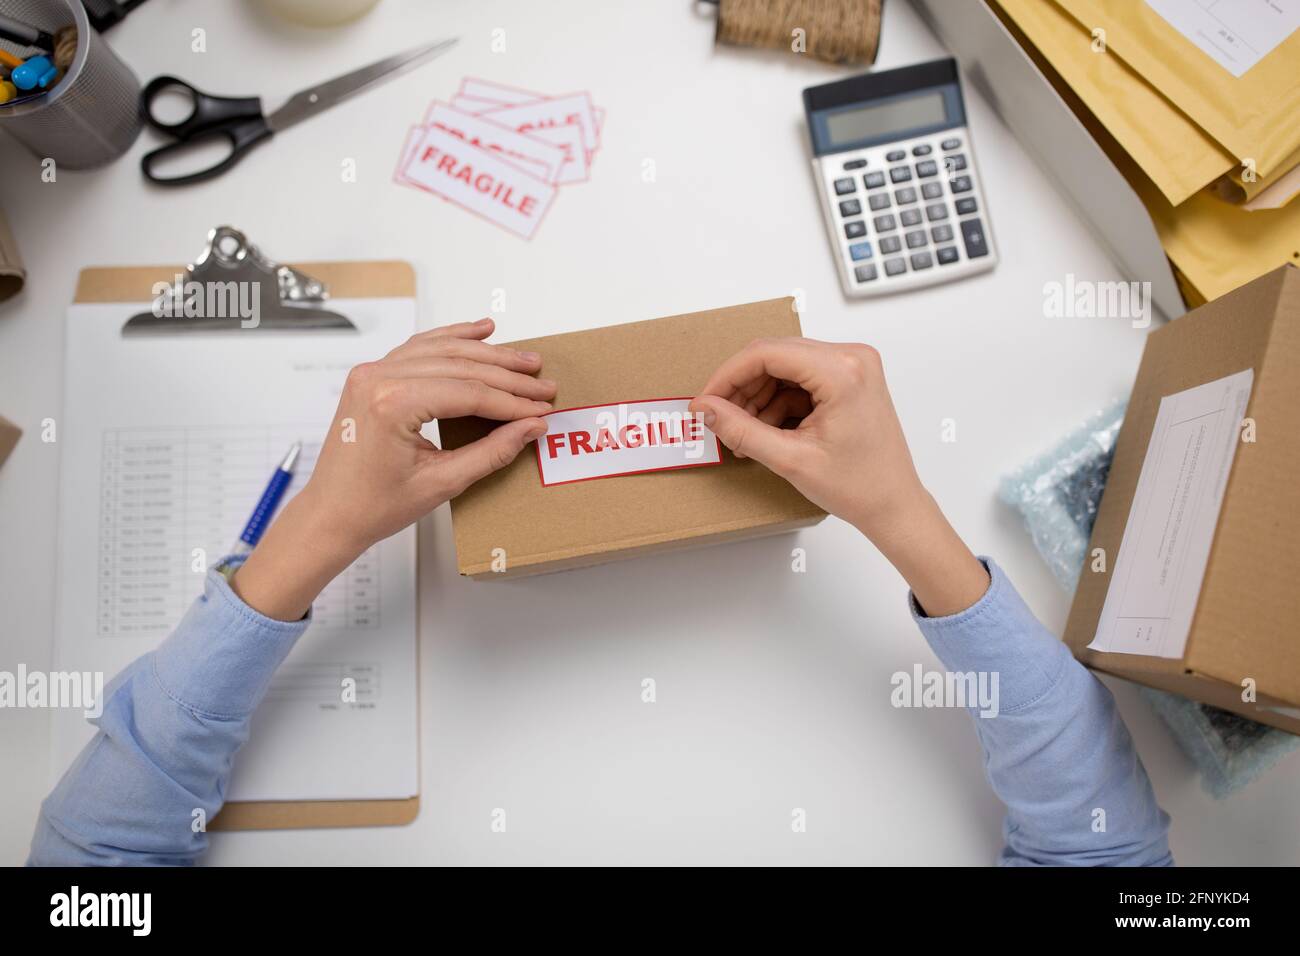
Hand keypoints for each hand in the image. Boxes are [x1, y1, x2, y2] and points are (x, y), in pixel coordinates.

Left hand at [232, 319, 553, 619]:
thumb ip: (491, 452)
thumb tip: (530, 428)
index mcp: (392, 405)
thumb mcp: (442, 484)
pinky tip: (480, 331)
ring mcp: (372, 373)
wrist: (330, 514)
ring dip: (488, 354)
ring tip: (525, 360)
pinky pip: (419, 348)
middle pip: (460, 367)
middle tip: (543, 384)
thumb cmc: (373, 505)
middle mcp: (379, 378)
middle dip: (508, 376)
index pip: (469, 393)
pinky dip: (452, 339)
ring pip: (443, 351)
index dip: (512, 401)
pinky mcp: (372, 376)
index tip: (542, 408)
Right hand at [689, 337, 987, 615]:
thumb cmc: (860, 486)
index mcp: (843, 371)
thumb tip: (706, 408)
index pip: (767, 353)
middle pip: (774, 356)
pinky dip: (777, 402)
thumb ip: (741, 430)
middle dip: (741, 388)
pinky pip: (800, 379)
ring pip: (784, 367)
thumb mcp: (790, 459)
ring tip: (745, 433)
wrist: (894, 505)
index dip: (728, 376)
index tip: (706, 400)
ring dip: (758, 397)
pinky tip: (766, 430)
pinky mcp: (850, 378)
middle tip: (719, 418)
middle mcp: (851, 358)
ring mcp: (853, 366)